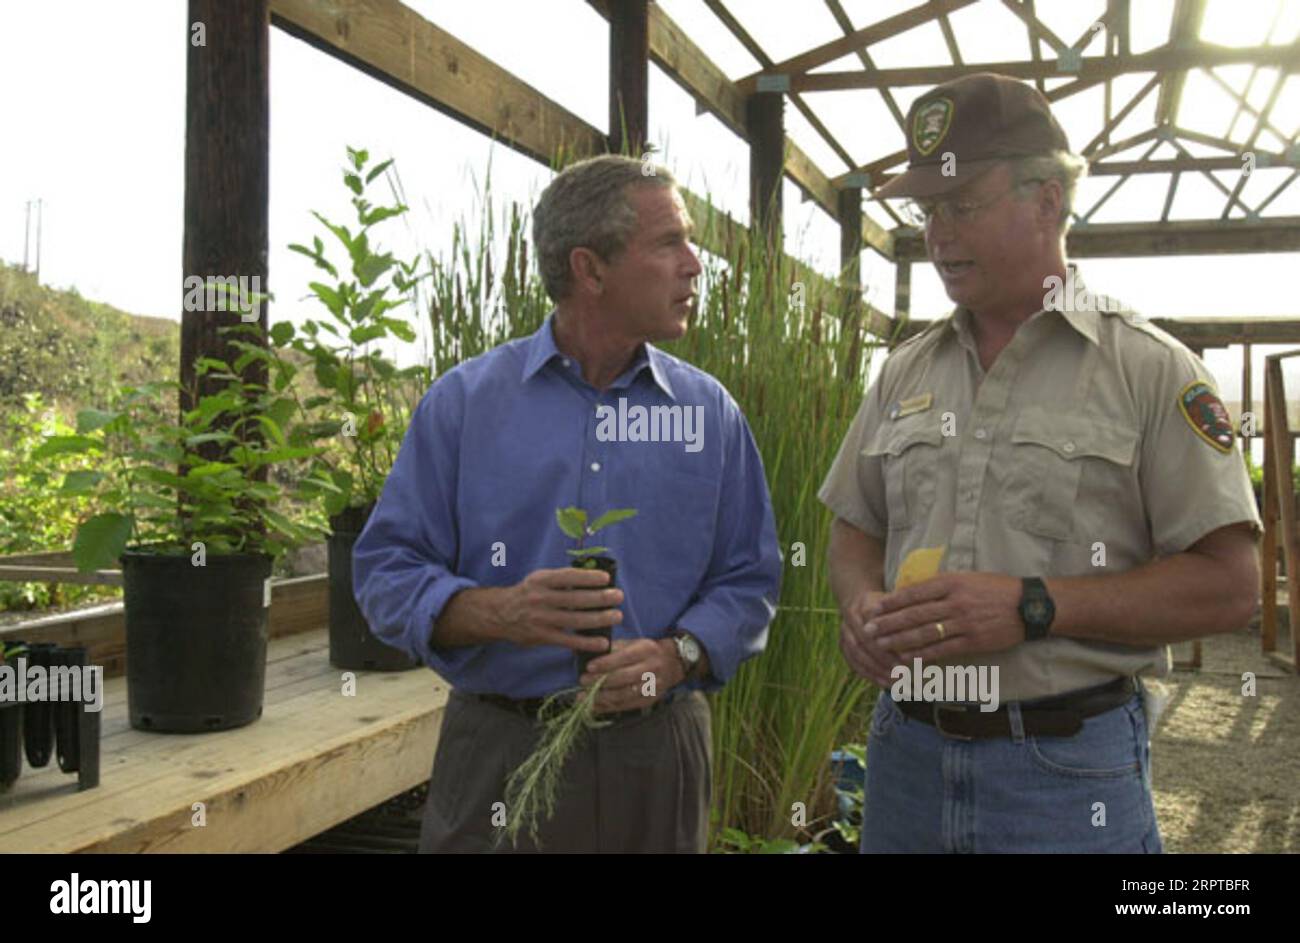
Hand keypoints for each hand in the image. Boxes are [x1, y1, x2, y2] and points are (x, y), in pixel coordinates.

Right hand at [495, 567, 622, 652]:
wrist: (500, 613)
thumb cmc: (530, 593)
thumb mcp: (540, 579)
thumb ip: (563, 579)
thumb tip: (596, 579)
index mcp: (541, 580)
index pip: (567, 577)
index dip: (587, 577)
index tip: (606, 578)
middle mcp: (540, 598)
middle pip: (575, 599)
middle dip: (600, 598)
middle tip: (618, 597)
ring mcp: (541, 619)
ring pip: (574, 620)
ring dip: (598, 619)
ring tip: (617, 616)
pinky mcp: (542, 636)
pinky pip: (568, 641)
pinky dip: (587, 643)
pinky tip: (603, 642)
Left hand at [579, 638, 683, 713]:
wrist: (673, 663)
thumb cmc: (646, 651)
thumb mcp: (633, 643)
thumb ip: (613, 647)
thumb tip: (588, 650)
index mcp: (647, 650)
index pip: (624, 658)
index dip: (606, 663)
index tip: (589, 667)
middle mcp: (652, 668)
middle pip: (624, 678)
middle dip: (600, 681)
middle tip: (583, 681)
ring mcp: (652, 687)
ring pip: (624, 695)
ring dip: (601, 697)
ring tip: (583, 696)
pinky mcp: (649, 700)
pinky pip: (626, 706)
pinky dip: (608, 707)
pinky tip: (593, 706)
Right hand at [838, 587, 902, 686]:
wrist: (860, 602)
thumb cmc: (887, 604)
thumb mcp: (898, 603)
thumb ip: (910, 617)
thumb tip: (931, 635)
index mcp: (863, 607)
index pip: (874, 630)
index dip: (888, 646)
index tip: (906, 660)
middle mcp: (849, 620)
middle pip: (863, 645)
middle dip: (883, 662)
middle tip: (902, 675)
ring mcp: (844, 634)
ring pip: (857, 656)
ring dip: (877, 671)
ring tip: (896, 683)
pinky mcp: (843, 646)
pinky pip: (854, 664)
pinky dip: (870, 675)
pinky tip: (885, 684)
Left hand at [868, 572, 1022, 660]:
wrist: (1029, 605)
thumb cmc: (995, 589)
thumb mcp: (967, 578)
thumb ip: (941, 585)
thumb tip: (912, 591)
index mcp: (952, 582)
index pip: (914, 593)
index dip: (891, 603)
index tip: (874, 609)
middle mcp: (955, 602)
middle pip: (914, 614)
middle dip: (888, 623)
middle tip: (868, 630)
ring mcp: (964, 622)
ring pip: (925, 633)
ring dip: (900, 641)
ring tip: (881, 646)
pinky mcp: (974, 641)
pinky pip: (943, 649)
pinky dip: (923, 655)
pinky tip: (908, 659)